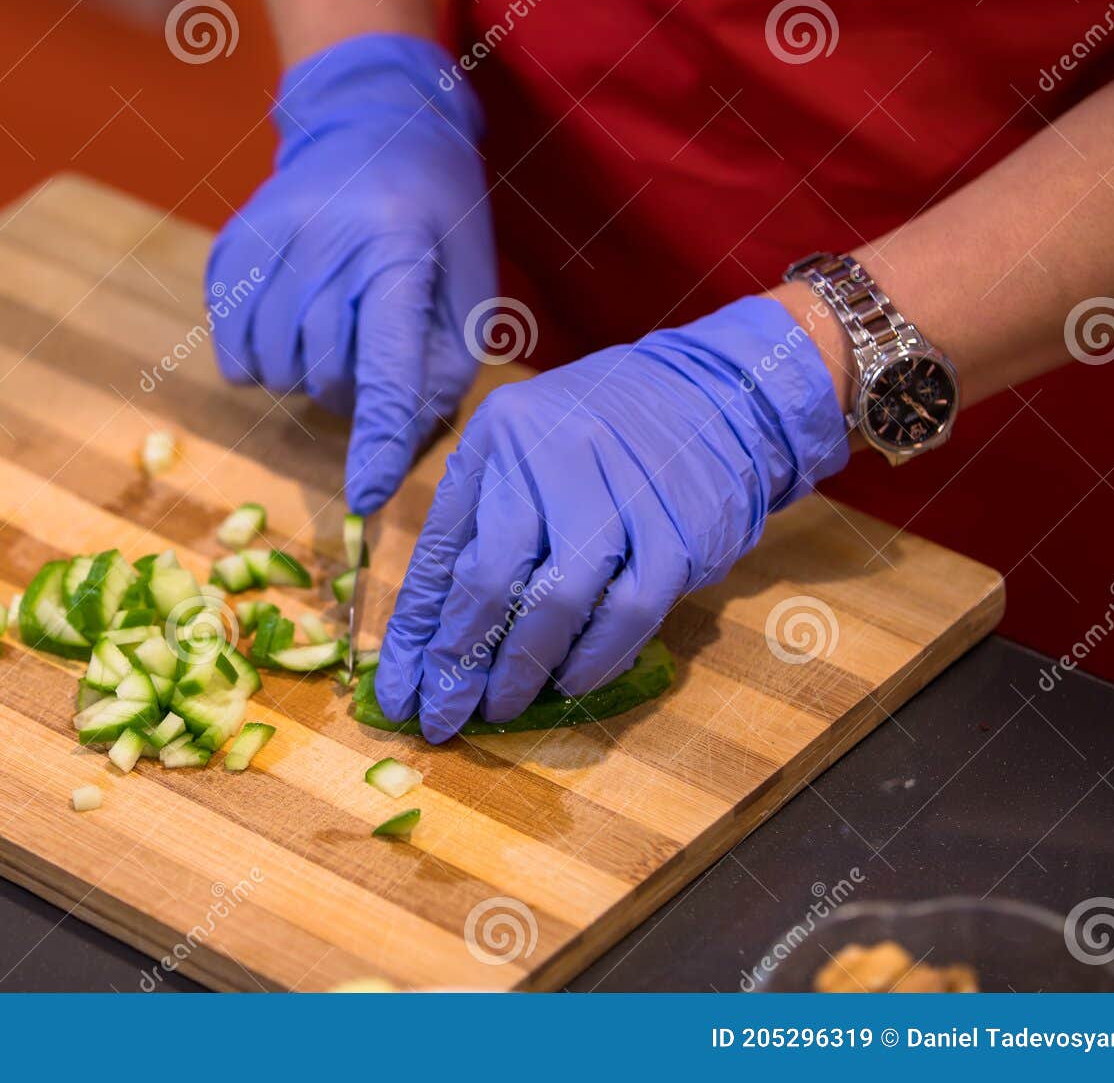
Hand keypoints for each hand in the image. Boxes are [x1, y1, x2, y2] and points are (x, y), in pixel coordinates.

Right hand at [205, 34, 495, 513]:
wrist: (373, 121)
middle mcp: (326, 238)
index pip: (386, 365)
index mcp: (398, 249)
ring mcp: (267, 237)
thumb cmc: (435, 219)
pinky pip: (230, 347)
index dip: (379, 437)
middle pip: (323, 372)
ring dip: (301, 377)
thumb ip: (441, 369)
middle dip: (348, 392)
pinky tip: (289, 321)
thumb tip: (397, 445)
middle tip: (366, 357)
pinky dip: (259, 358)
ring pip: (269, 368)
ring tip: (328, 332)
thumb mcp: (467, 288)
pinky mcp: (229, 245)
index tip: (368, 495)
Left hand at [375, 296, 850, 741]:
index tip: (400, 697)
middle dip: (461, 662)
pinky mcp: (680, 527)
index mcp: (499, 437)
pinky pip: (630, 612)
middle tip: (448, 716)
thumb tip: (425, 643)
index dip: (416, 634)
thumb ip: (472, 534)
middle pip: (491, 577)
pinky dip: (595, 658)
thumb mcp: (517, 459)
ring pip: (559, 601)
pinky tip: (572, 681)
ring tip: (504, 706)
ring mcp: (622, 489)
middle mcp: (554, 454)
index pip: (441, 551)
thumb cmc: (591, 443)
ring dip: (526, 668)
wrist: (713, 397)